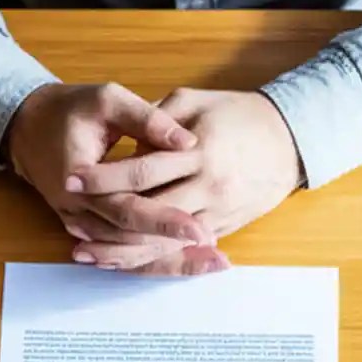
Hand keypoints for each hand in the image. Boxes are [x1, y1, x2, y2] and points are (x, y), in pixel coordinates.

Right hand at [6, 83, 214, 248]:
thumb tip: (189, 141)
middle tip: (215, 252)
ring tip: (211, 263)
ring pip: (127, 252)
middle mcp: (78, 210)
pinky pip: (122, 251)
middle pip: (130, 239)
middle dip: (173, 248)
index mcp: (79, 178)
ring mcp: (81, 223)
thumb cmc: (71, 109)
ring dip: (168, 260)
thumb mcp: (106, 99)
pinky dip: (154, 259)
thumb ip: (146, 118)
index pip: (127, 209)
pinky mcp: (89, 227)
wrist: (29, 128)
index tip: (200, 228)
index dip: (164, 220)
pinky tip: (190, 262)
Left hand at [65, 89, 302, 274]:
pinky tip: (122, 259)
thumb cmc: (240, 113)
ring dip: (124, 251)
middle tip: (70, 226)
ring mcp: (218, 211)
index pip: (143, 170)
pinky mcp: (225, 227)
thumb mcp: (196, 101)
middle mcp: (208, 186)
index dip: (105, 177)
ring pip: (165, 241)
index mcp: (198, 151)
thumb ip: (155, 120)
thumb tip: (120, 143)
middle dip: (107, 223)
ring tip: (87, 254)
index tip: (73, 179)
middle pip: (150, 214)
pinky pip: (183, 249)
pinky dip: (152, 257)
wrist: (291, 138)